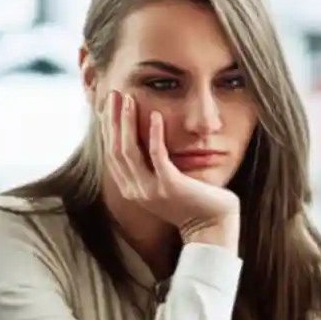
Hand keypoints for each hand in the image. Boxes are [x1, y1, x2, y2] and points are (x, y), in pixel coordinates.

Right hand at [102, 90, 240, 246]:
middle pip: (114, 149)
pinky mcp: (171, 186)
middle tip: (113, 93)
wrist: (213, 226)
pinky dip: (155, 134)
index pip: (111, 154)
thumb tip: (145, 140)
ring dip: (127, 122)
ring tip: (128, 99)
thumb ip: (151, 166)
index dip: (108, 128)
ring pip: (129, 150)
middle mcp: (136, 190)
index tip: (108, 104)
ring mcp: (151, 190)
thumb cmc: (194, 201)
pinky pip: (157, 156)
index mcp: (132, 188)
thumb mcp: (164, 183)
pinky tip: (156, 116)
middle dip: (112, 119)